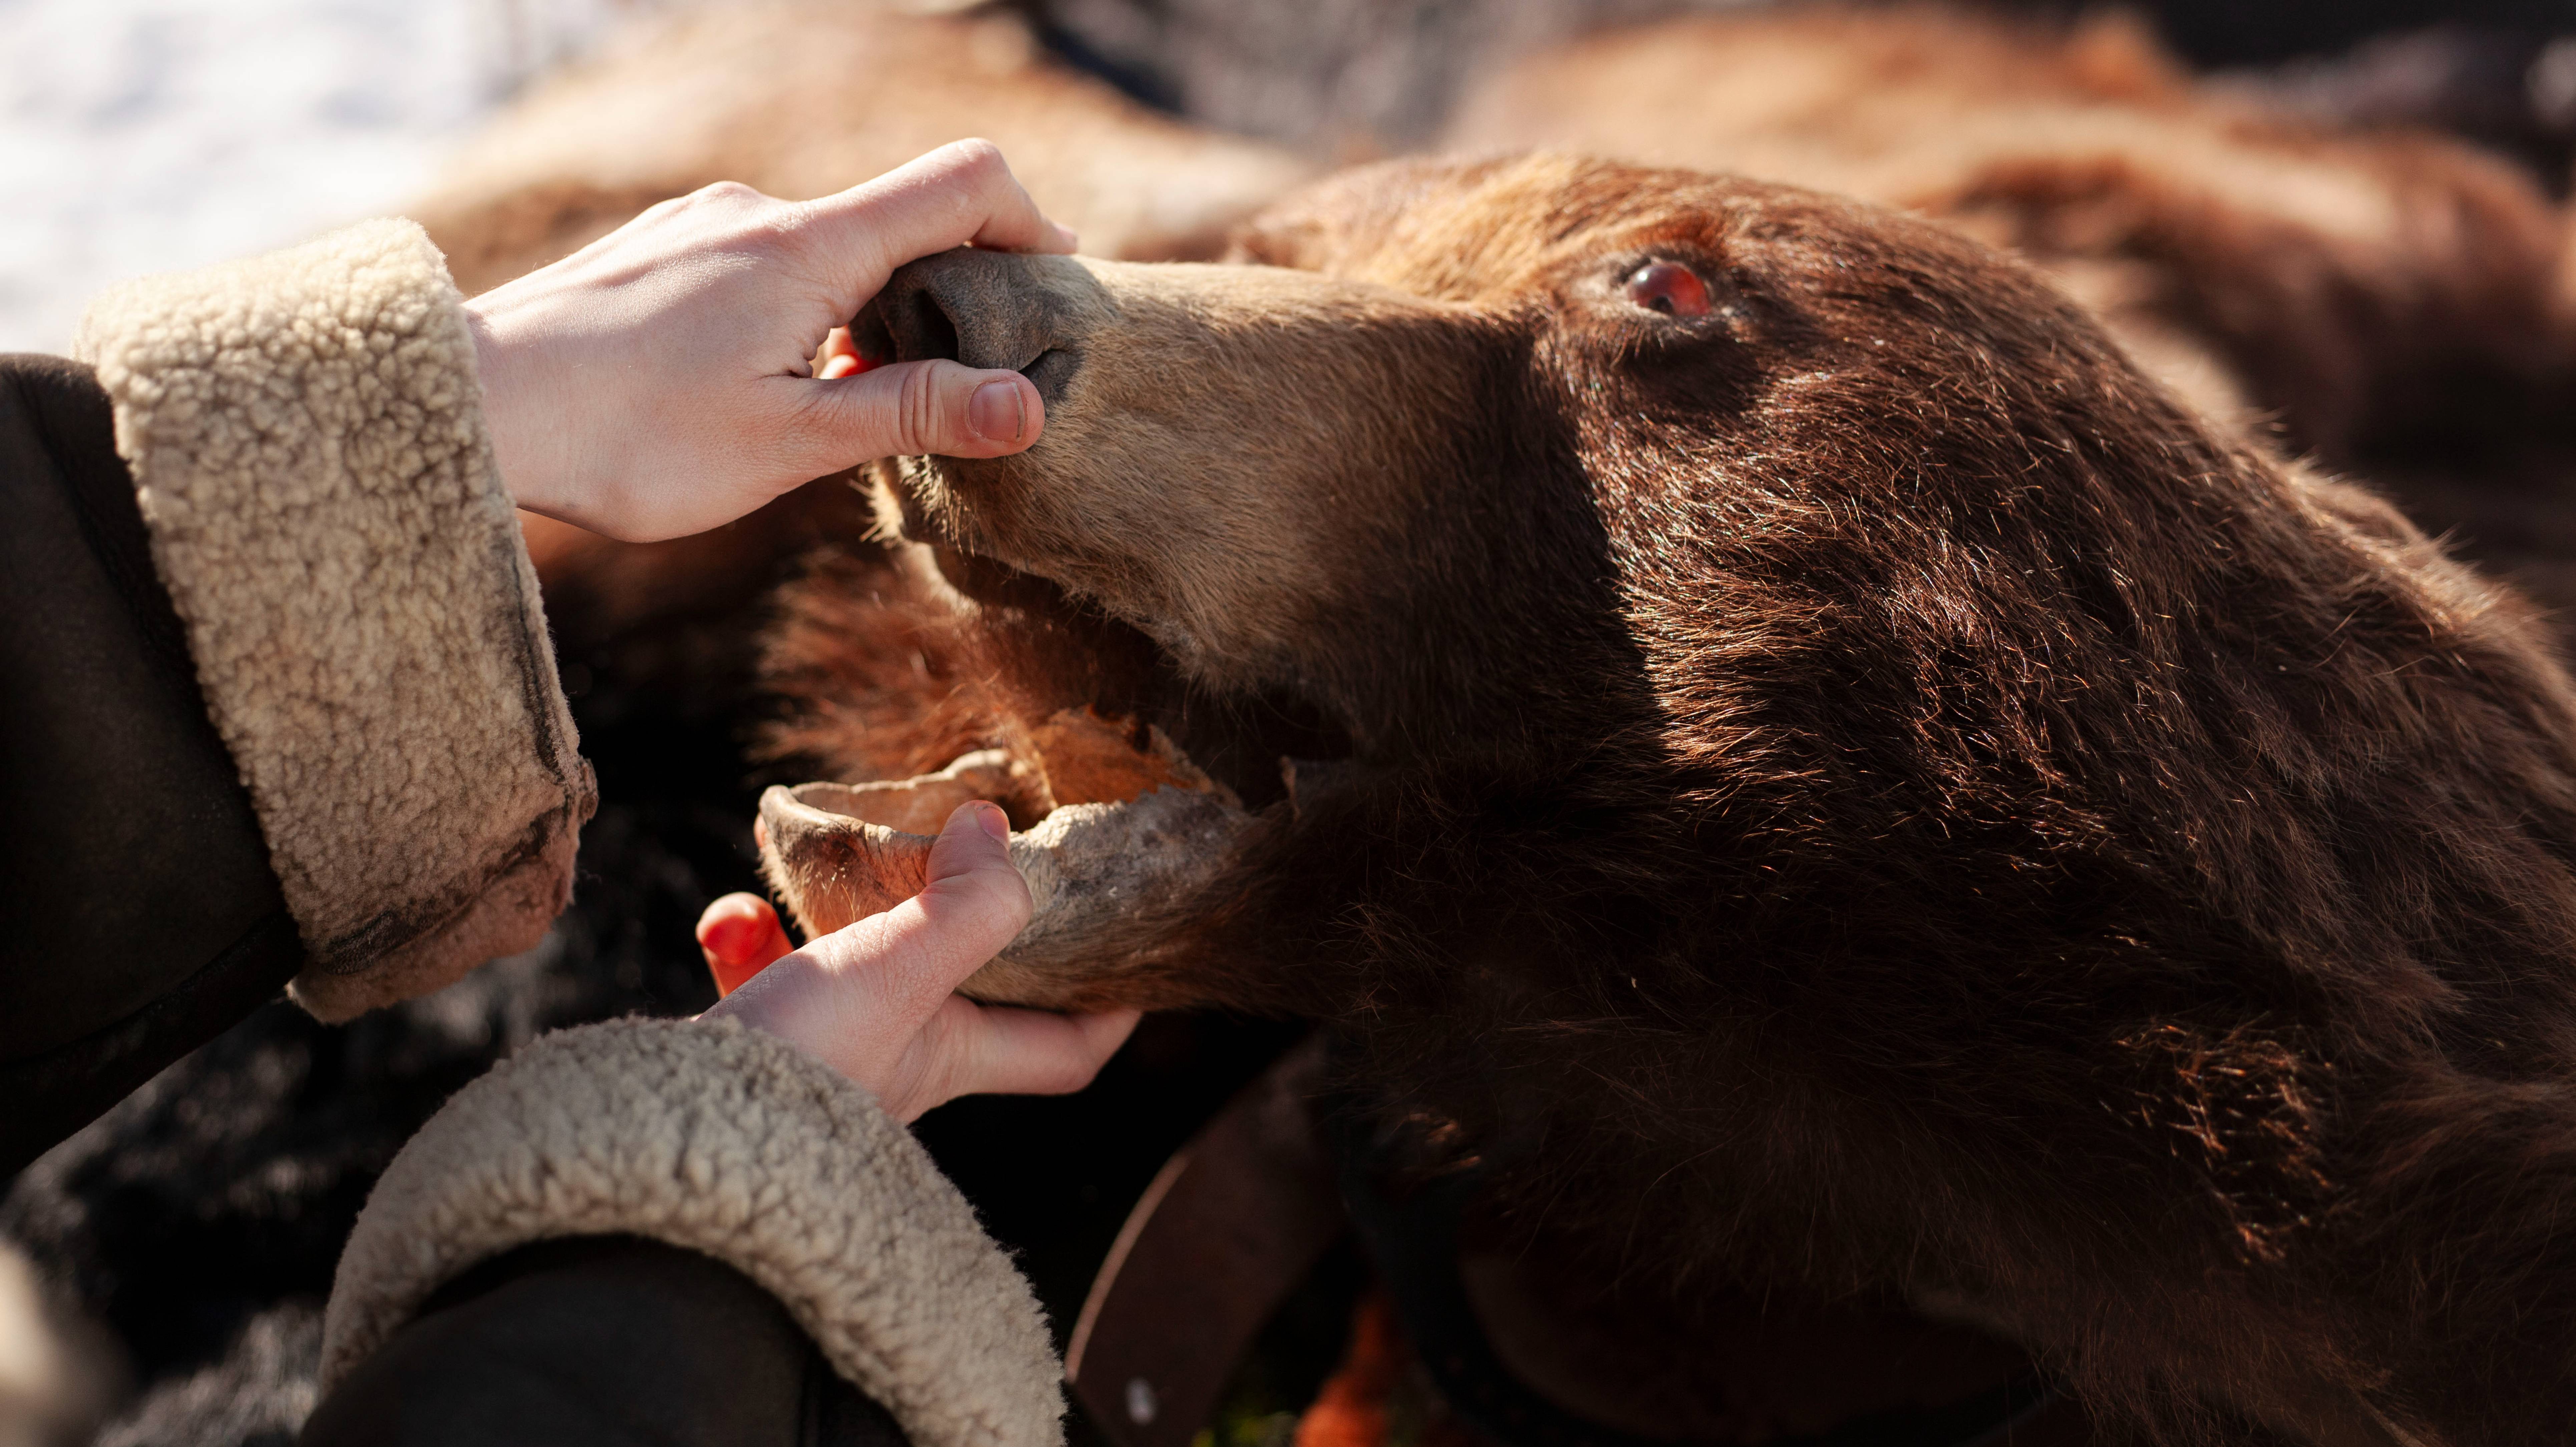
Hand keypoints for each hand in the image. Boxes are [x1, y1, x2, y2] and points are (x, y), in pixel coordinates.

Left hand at [466, 139, 1076, 541]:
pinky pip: (765, 266)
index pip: (960, 184)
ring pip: (826, 253)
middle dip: (946, 297)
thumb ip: (913, 413)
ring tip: (836, 411)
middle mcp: (758, 212)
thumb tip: (1028, 405)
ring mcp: (704, 224)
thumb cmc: (626, 438)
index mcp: (807, 248)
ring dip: (863, 319)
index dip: (1029, 223)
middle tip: (950, 390)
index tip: (1051, 287)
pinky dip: (800, 317)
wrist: (471, 406)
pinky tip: (760, 391)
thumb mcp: (789, 442)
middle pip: (897, 224)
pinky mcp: (663, 251)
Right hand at [696, 802, 1140, 1121]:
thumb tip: (995, 826)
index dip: (1111, 1007)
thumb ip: (968, 904)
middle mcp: (898, 1062)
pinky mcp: (749, 1047)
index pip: (1068, 1049)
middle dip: (962, 915)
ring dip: (832, 908)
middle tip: (964, 846)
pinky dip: (748, 937)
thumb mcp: (902, 975)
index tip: (1135, 949)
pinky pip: (763, 976)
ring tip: (819, 862)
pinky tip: (730, 919)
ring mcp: (823, 1057)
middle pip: (963, 985)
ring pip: (849, 963)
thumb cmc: (798, 1071)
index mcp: (954, 1056)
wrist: (665, 1138)